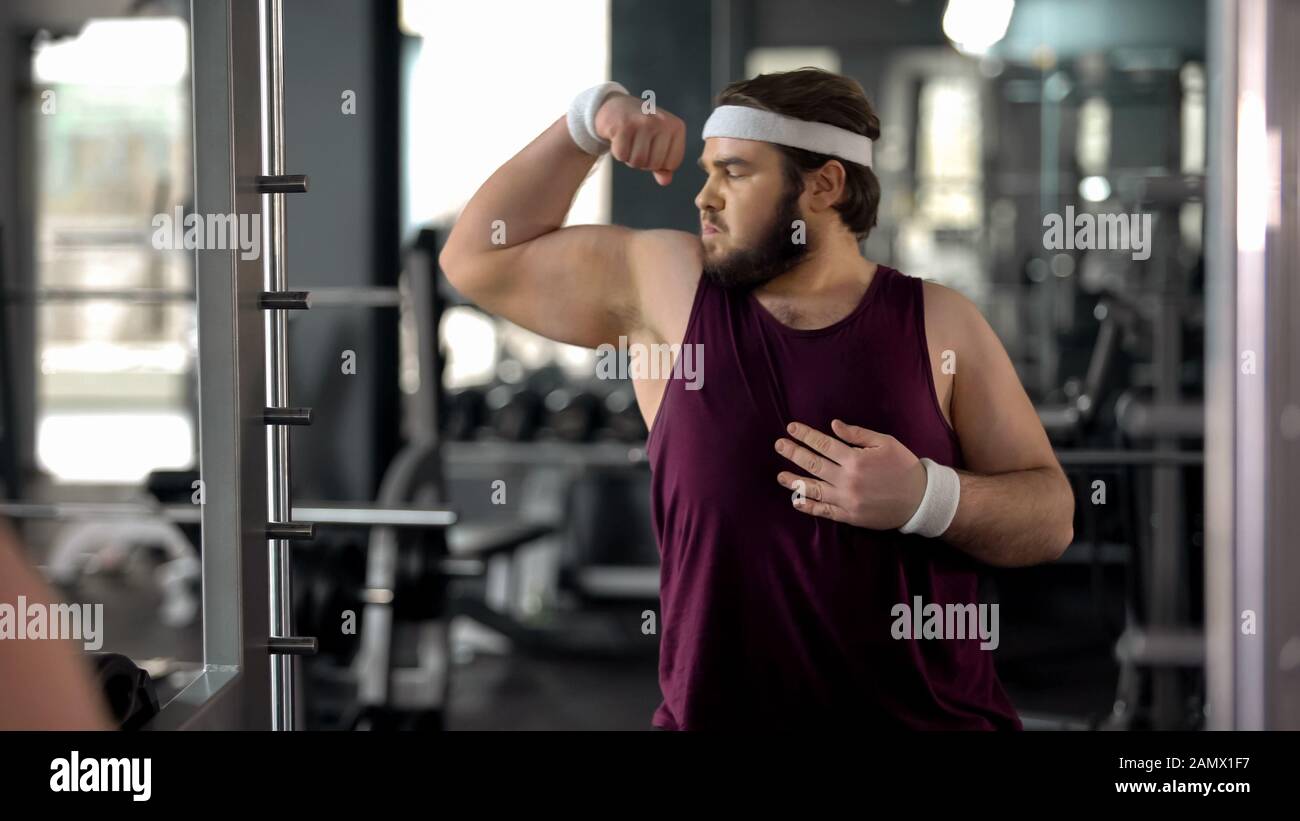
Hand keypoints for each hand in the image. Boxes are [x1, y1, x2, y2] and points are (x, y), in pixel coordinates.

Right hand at [594, 93, 685, 185]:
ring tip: (629, 141)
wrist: (616, 107)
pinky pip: (622, 155)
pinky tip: (618, 138)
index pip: (673, 164)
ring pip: (638, 161)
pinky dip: (618, 152)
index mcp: (677, 127)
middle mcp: (662, 122)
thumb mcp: (658, 144)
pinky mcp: (623, 125)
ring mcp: (643, 122)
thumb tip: (665, 181)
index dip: (660, 164)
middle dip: (643, 162)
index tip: (652, 149)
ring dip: (629, 158)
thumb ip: (664, 166)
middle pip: (654, 164)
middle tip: (637, 144)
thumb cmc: (641, 129)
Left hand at [774, 419, 928, 529]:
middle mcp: (847, 479)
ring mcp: (846, 500)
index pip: (823, 444)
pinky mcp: (849, 516)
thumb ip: (858, 434)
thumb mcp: (885, 443)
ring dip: (794, 481)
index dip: (805, 435)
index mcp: (855, 459)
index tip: (791, 428)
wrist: (920, 500)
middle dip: (793, 453)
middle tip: (779, 445)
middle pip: (813, 464)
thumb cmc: (903, 466)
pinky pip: (823, 511)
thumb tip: (833, 425)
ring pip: (813, 489)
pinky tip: (796, 500)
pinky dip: (808, 506)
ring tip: (780, 476)